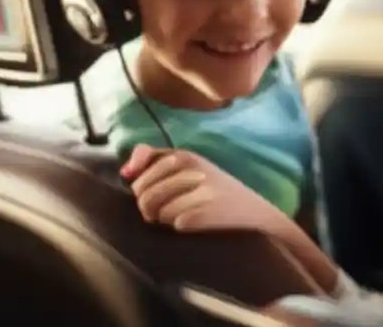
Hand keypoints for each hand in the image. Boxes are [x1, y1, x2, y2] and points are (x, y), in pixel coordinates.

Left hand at [121, 143, 341, 293]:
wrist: (257, 214)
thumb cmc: (217, 193)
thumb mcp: (190, 170)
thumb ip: (154, 164)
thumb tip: (125, 172)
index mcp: (187, 155)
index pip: (144, 164)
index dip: (140, 179)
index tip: (148, 187)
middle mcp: (193, 168)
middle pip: (143, 193)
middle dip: (149, 206)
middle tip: (168, 210)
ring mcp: (199, 189)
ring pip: (156, 211)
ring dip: (165, 219)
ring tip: (186, 215)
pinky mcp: (205, 212)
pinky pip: (175, 224)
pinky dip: (182, 228)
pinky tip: (198, 224)